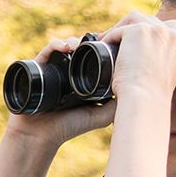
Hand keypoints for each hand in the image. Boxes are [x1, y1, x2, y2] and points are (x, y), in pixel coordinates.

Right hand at [1, 31, 119, 149]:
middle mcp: (69, 70)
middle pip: (81, 47)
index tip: (112, 45)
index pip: (95, 55)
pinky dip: (57, 45)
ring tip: (81, 45)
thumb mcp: (102, 116)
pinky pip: (48, 50)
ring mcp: (54, 68)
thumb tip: (137, 88)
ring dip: (75, 41)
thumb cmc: (69, 127)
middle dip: (90, 41)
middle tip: (99, 42)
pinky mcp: (38, 68)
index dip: (104, 47)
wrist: (41, 135)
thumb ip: (118, 104)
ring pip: (66, 45)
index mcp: (83, 77)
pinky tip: (65, 47)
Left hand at [104, 10, 175, 103]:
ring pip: (135, 19)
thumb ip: (159, 63)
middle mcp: (173, 35)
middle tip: (119, 42)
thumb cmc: (150, 97)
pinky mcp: (138, 31)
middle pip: (151, 21)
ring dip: (121, 27)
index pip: (167, 29)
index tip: (139, 44)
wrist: (145, 99)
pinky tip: (103, 45)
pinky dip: (109, 36)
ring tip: (108, 39)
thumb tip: (142, 60)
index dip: (151, 33)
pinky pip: (119, 30)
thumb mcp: (162, 77)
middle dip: (134, 28)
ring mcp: (157, 30)